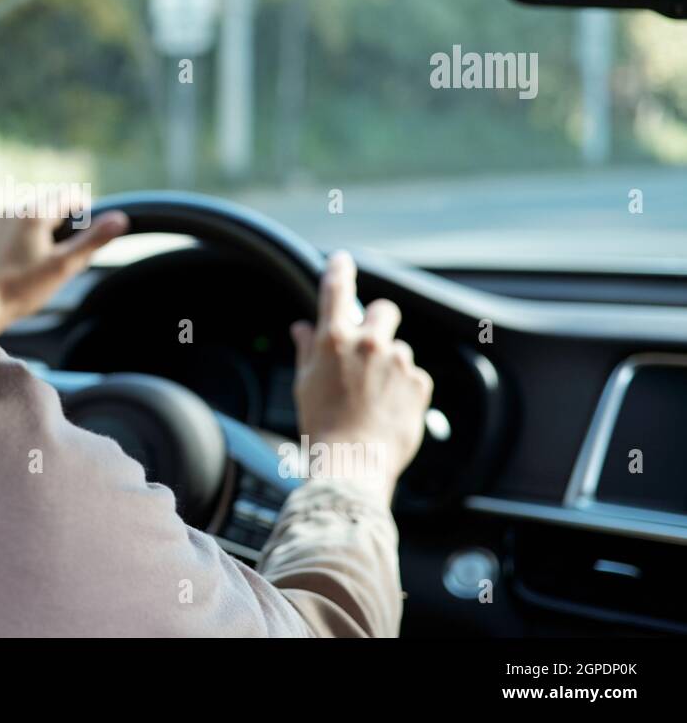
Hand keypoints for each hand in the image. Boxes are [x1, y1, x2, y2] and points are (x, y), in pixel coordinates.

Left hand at [0, 206, 129, 338]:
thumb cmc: (22, 288)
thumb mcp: (64, 266)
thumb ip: (92, 241)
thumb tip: (120, 218)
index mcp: (34, 213)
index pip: (69, 195)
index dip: (84, 211)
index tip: (88, 232)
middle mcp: (10, 210)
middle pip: (46, 206)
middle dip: (60, 224)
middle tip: (65, 254)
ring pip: (23, 218)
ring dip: (36, 231)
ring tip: (38, 261)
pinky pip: (2, 230)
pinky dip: (12, 241)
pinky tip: (15, 264)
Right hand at [288, 251, 431, 503]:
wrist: (353, 462)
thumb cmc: (322, 424)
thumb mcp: (304, 383)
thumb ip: (307, 349)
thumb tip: (302, 329)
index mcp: (335, 340)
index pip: (336, 289)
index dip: (338, 269)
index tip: (340, 261)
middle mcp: (369, 344)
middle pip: (383, 311)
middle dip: (377, 321)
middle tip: (368, 342)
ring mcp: (398, 363)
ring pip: (398, 348)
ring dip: (388, 362)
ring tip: (373, 395)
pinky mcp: (419, 384)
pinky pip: (412, 376)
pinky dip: (402, 387)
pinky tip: (387, 408)